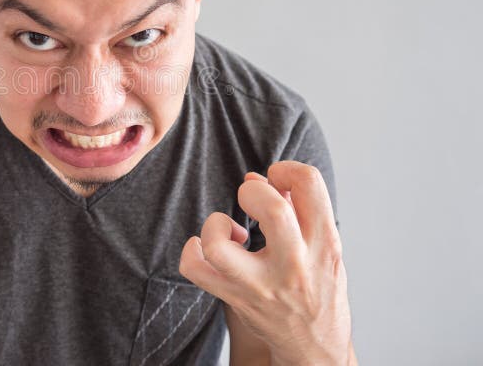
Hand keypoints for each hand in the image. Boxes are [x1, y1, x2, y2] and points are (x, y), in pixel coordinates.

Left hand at [179, 161, 352, 364]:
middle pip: (271, 210)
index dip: (286, 169)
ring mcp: (261, 286)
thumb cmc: (319, 289)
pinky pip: (196, 270)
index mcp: (324, 244)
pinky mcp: (236, 300)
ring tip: (228, 230)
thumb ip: (298, 209)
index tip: (277, 178)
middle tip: (250, 199)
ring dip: (215, 225)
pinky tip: (204, 247)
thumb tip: (256, 179)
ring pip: (219, 246)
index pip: (309, 185)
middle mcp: (294, 265)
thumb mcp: (324, 247)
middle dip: (252, 193)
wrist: (316, 350)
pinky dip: (191, 250)